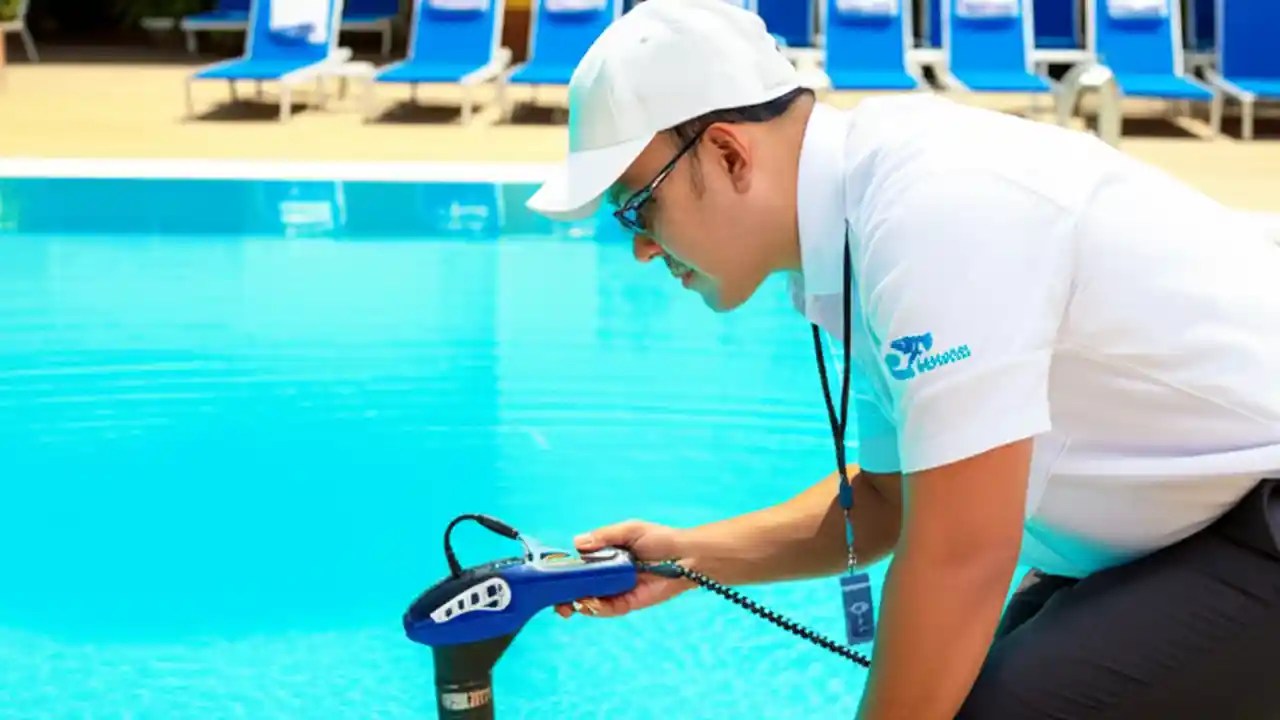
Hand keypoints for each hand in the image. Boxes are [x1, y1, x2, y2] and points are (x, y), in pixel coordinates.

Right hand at [554, 519, 694, 618]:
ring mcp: (617, 590)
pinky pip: (609, 609)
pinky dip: (596, 608)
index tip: (550, 578)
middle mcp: (608, 575)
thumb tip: (577, 543)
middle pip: (579, 588)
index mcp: (605, 556)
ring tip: (568, 604)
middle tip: (556, 601)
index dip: (563, 573)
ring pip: (590, 601)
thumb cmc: (660, 539)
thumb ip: (603, 536)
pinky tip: (588, 603)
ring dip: (577, 604)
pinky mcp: (628, 603)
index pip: (578, 566)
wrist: (686, 556)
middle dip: (564, 596)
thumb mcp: (629, 530)